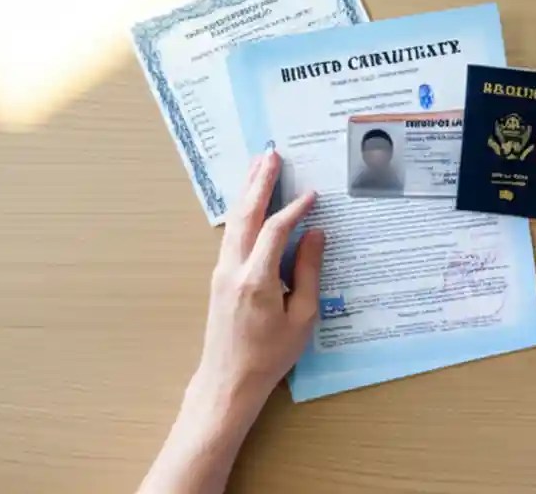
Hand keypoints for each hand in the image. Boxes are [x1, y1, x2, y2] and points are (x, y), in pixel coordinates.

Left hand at [196, 149, 322, 405]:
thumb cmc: (270, 355)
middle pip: (246, 215)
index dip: (295, 209)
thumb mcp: (302, 318)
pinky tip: (250, 201)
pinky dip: (242, 212)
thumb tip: (315, 234)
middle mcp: (232, 269)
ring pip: (234, 221)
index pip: (276, 230)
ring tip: (258, 166)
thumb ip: (308, 272)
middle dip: (259, 182)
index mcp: (256, 280)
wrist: (228, 380)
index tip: (313, 194)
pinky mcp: (219, 277)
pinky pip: (231, 234)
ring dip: (247, 192)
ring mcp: (221, 271)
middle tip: (271, 154)